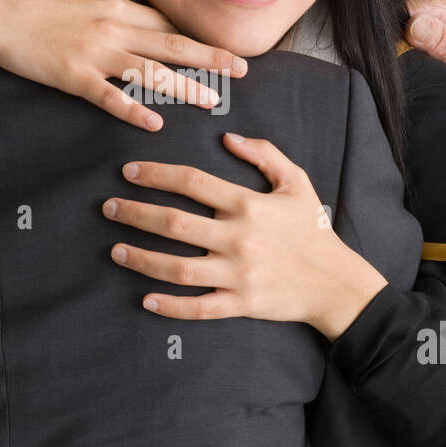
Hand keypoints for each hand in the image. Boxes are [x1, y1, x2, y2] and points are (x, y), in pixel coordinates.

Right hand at [0, 0, 247, 130]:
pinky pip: (110, 97)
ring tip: (212, 101)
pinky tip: (155, 122)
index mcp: (114, 4)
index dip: (193, 35)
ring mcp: (94, 53)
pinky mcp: (72, 77)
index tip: (217, 47)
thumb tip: (127, 4)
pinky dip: (134, 110)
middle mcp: (113, 27)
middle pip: (172, 44)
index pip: (165, 21)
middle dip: (211, 57)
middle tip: (241, 69)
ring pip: (152, 73)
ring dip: (186, 88)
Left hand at [102, 133, 387, 339]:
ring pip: (178, 268)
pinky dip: (171, 307)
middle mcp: (239, 238)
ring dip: (142, 259)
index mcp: (248, 205)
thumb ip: (265, 154)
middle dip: (135, 213)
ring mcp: (238, 274)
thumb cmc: (314, 230)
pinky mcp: (241, 304)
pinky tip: (145, 300)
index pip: (192, 182)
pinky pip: (199, 307)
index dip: (156, 174)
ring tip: (115, 250)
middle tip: (108, 208)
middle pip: (174, 223)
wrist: (337, 283)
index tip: (129, 172)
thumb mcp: (296, 183)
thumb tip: (229, 138)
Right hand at [393, 0, 445, 139]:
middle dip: (393, 10)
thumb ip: (445, 44)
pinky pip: (391, 25)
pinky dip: (385, 34)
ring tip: (387, 47)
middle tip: (389, 38)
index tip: (406, 41)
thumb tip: (416, 24)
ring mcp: (432, 22)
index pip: (431, 1)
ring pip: (396, 4)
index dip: (411, 18)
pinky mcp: (414, 37)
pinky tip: (385, 49)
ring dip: (388, 24)